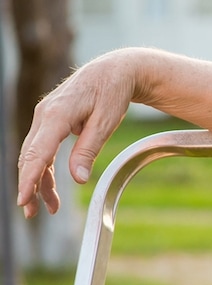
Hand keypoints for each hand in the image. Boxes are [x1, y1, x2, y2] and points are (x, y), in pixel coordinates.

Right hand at [17, 51, 136, 217]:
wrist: (113, 71)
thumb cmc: (112, 93)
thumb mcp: (106, 122)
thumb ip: (88, 149)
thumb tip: (77, 178)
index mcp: (56, 115)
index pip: (37, 152)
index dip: (29, 178)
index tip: (24, 199)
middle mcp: (45, 115)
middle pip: (30, 156)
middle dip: (29, 186)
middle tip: (31, 213)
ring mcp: (45, 117)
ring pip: (34, 155)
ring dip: (38, 182)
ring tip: (48, 208)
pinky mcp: (51, 121)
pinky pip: (42, 149)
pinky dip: (45, 169)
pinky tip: (51, 189)